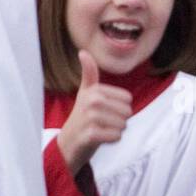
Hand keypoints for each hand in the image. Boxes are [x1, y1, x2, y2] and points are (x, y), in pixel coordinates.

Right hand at [55, 50, 132, 175]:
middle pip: (127, 112)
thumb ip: (89, 73)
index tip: (104, 110)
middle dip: (119, 120)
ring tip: (101, 129)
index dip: (120, 107)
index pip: (127, 98)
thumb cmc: (82, 116)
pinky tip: (99, 138)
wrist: (68, 143)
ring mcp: (90, 118)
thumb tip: (83, 51)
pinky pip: (116, 136)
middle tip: (103, 122)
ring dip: (115, 131)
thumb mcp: (85, 92)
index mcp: (93, 90)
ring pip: (123, 125)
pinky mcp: (90, 135)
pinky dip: (112, 140)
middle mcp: (91, 101)